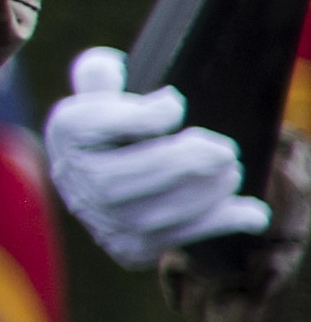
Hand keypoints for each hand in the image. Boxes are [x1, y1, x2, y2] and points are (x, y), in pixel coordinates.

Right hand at [50, 46, 263, 266]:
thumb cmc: (107, 129)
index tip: (175, 106)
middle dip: (189, 161)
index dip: (148, 116)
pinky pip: (181, 237)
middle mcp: (77, 179)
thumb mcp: (99, 91)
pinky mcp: (130, 249)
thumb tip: (117, 71)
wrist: (91, 186)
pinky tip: (251, 213)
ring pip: (164, 209)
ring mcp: (103, 219)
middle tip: (224, 150)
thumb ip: (101, 72)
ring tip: (232, 172)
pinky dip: (222, 223)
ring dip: (210, 191)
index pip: (106, 123)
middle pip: (138, 172)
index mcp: (69, 130)